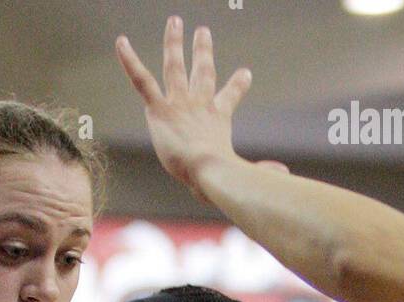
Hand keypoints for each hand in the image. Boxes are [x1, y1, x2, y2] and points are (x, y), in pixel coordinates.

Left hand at [116, 18, 288, 201]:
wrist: (207, 169)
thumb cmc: (223, 178)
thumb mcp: (242, 174)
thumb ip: (260, 171)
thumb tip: (283, 174)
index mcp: (218, 119)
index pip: (230, 97)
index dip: (238, 85)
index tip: (245, 73)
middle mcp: (198, 105)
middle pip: (203, 72)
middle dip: (203, 51)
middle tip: (202, 32)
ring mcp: (178, 104)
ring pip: (174, 67)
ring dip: (173, 43)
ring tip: (173, 22)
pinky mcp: (159, 109)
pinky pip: (142, 80)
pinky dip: (130, 61)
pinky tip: (120, 43)